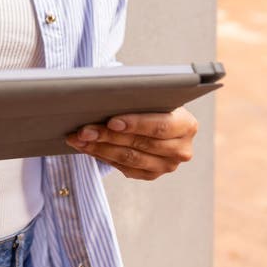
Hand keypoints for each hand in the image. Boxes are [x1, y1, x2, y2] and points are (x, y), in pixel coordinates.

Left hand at [65, 107, 197, 179]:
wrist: (155, 115)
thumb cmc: (150, 100)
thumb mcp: (150, 94)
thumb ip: (138, 94)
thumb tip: (107, 92)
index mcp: (187, 124)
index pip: (160, 126)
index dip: (135, 124)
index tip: (111, 121)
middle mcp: (181, 149)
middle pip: (141, 144)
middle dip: (108, 136)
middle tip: (84, 129)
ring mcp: (167, 165)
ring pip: (130, 158)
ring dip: (100, 148)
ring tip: (79, 138)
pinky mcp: (152, 174)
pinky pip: (124, 168)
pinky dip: (103, 156)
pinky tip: (86, 147)